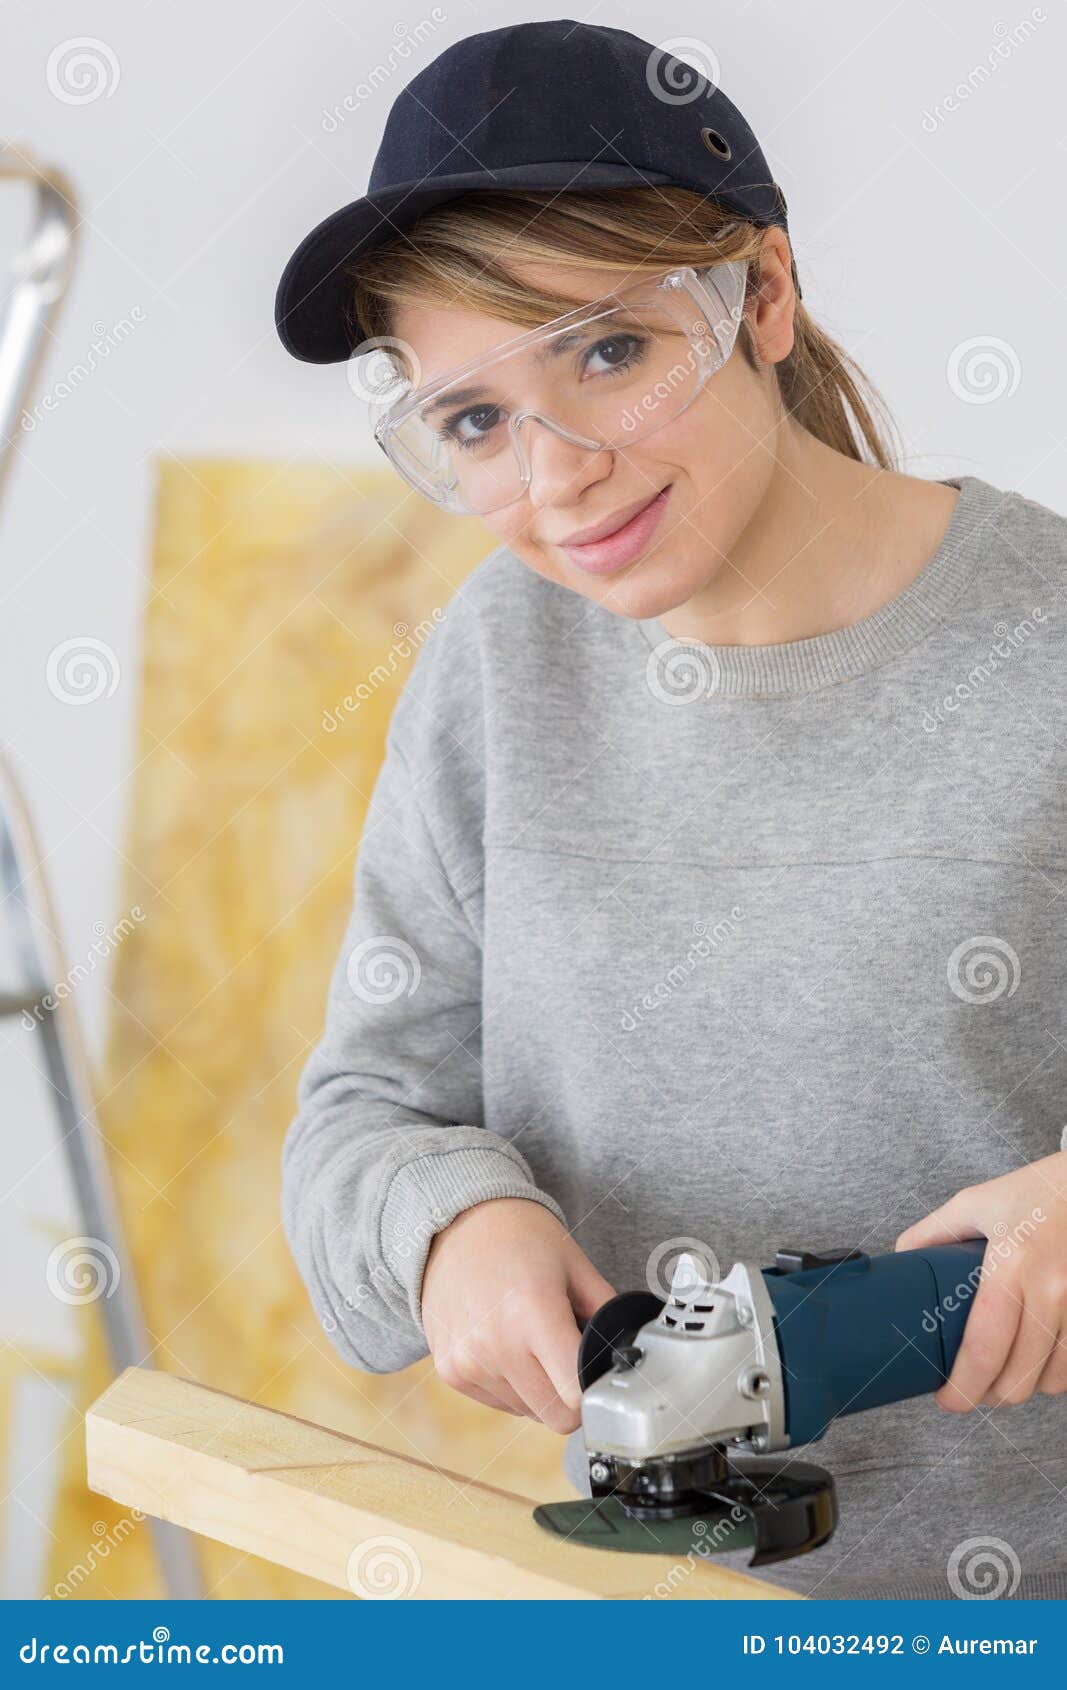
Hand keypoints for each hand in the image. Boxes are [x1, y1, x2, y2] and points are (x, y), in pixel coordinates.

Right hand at [420, 1197, 614, 1432]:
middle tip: (566, 1354)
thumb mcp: (577, 1266)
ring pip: (527, 1411)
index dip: (593, 1389)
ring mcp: (467, 1361)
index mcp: (532, 1312)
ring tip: (530, 1339)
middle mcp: (495, 1343)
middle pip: (554, 1416)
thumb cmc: (522, 1237)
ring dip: (537, 1388)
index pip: (574, 1396)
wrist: (460, 1222)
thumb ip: (606, 1315)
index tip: (595, 1373)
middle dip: (569, 1393)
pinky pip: (498, 1401)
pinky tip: (505, 1342)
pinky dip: (510, 1382)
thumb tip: (625, 1358)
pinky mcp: (449, 1370)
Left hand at [895, 1149, 1066, 1410]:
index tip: (946, 1400)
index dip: (963, 1386)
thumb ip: (934, 1231)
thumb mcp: (975, 1203)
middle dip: (991, 1396)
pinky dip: (1056, 1374)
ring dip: (1026, 1387)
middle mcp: (1051, 1288)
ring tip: (1004, 1377)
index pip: (984, 1345)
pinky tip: (1038, 1364)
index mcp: (1011, 1262)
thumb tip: (901, 1258)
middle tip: (973, 1390)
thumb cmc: (1033, 1192)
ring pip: (1054, 1380)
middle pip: (1020, 1376)